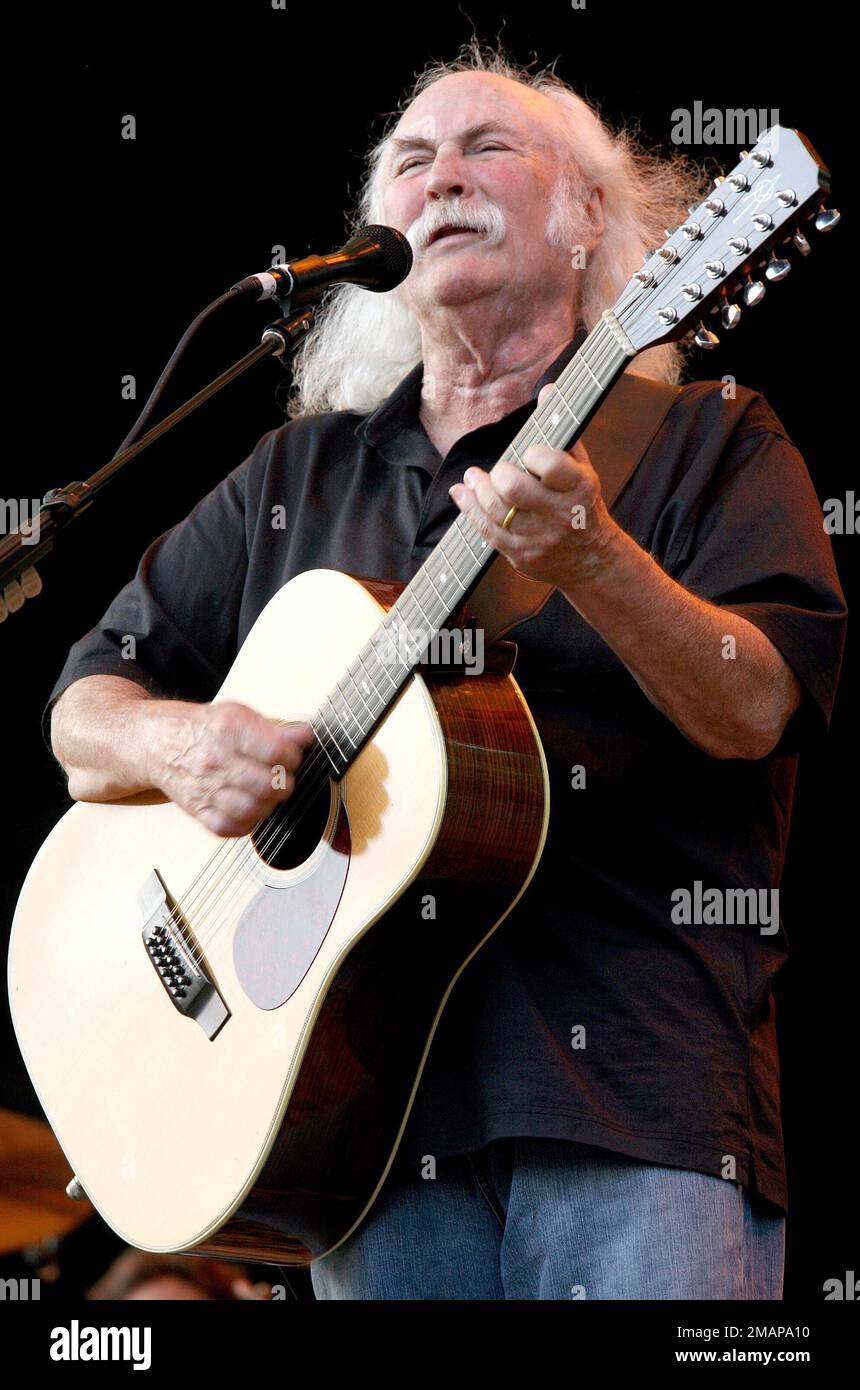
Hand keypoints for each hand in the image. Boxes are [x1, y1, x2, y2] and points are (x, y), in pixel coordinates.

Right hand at [148, 700, 315, 836]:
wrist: (161, 743)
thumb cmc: (205, 729)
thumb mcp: (240, 715)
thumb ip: (277, 728)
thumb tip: (306, 735)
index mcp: (229, 729)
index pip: (276, 752)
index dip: (293, 758)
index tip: (292, 758)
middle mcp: (215, 760)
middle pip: (267, 785)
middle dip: (285, 784)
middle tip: (283, 778)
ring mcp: (204, 788)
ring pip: (250, 810)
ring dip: (269, 805)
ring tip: (268, 794)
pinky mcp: (197, 810)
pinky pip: (228, 828)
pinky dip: (246, 823)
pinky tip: (250, 808)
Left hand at [447, 383, 619, 588]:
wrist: (590, 560)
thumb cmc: (582, 505)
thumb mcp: (582, 468)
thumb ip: (562, 432)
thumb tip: (546, 390)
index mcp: (577, 487)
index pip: (549, 464)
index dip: (533, 455)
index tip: (528, 453)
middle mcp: (558, 513)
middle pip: (514, 489)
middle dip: (498, 475)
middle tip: (496, 470)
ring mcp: (537, 537)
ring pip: (496, 511)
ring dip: (478, 490)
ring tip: (473, 478)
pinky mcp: (519, 554)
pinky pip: (486, 531)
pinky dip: (469, 509)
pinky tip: (462, 494)